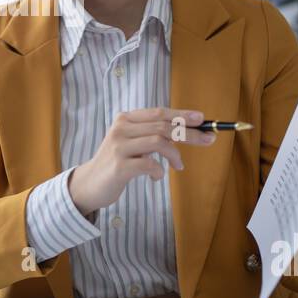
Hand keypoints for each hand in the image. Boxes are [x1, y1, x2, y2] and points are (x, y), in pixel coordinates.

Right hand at [68, 106, 215, 215]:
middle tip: (208, 139)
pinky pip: (150, 164)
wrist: (89, 184)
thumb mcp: (131, 142)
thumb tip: (184, 131)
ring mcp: (119, 147)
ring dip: (175, 154)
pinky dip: (159, 171)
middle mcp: (121, 129)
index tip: (202, 119)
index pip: (159, 113)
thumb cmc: (116, 163)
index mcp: (125, 120)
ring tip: (178, 166)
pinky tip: (156, 177)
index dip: (182, 114)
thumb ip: (151, 134)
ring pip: (158, 142)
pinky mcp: (120, 167)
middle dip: (189, 133)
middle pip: (163, 126)